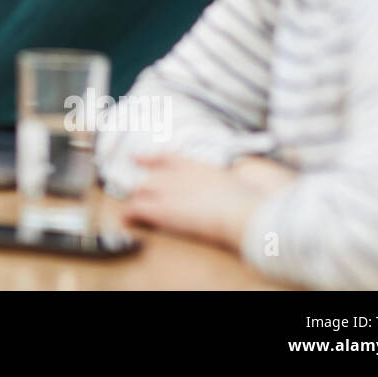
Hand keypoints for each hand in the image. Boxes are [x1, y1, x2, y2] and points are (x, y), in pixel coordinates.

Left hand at [120, 153, 294, 252]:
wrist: (243, 211)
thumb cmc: (250, 201)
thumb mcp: (240, 183)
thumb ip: (233, 181)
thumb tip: (244, 186)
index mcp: (197, 166)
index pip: (167, 157)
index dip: (149, 158)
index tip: (137, 157)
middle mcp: (178, 174)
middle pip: (150, 177)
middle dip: (144, 186)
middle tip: (138, 194)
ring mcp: (168, 190)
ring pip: (141, 191)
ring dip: (137, 200)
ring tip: (133, 210)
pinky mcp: (162, 208)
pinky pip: (136, 208)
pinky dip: (130, 214)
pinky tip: (127, 219)